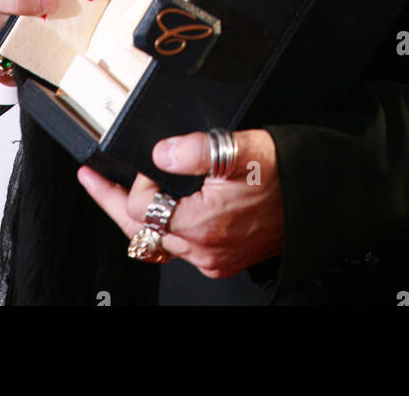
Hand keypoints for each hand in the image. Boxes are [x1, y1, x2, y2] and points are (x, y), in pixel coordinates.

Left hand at [77, 129, 283, 279]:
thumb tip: (160, 152)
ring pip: (155, 243)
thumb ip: (195, 149)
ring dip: (132, 218)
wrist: (319, 198)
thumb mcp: (241, 148)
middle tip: (90, 178)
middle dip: (110, 202)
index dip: (136, 181)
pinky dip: (159, 229)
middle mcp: (202, 250)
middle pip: (137, 231)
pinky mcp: (222, 259)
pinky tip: (155, 211)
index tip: (147, 159)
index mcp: (201, 225)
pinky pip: (177, 248)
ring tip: (112, 193)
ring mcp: (212, 259)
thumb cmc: (286, 173)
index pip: (140, 209)